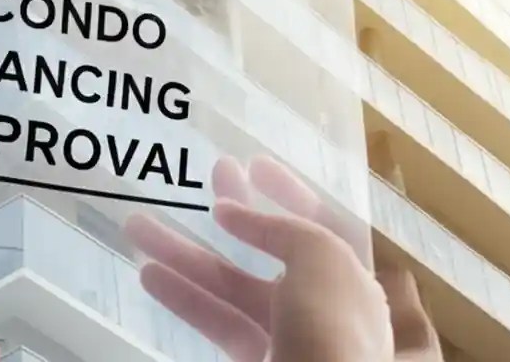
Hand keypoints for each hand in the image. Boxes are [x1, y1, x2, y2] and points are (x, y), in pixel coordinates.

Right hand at [126, 156, 442, 361]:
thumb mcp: (325, 267)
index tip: (251, 166)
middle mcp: (339, 325)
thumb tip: (238, 213)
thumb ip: (290, 232)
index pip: (333, 233)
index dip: (295, 196)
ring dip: (188, 258)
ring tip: (139, 225)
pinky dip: (187, 301)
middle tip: (206, 177)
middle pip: (280, 260)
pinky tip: (151, 274)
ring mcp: (296, 354)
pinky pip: (222, 331)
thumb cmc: (334, 344)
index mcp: (371, 294)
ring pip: (238, 297)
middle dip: (239, 215)